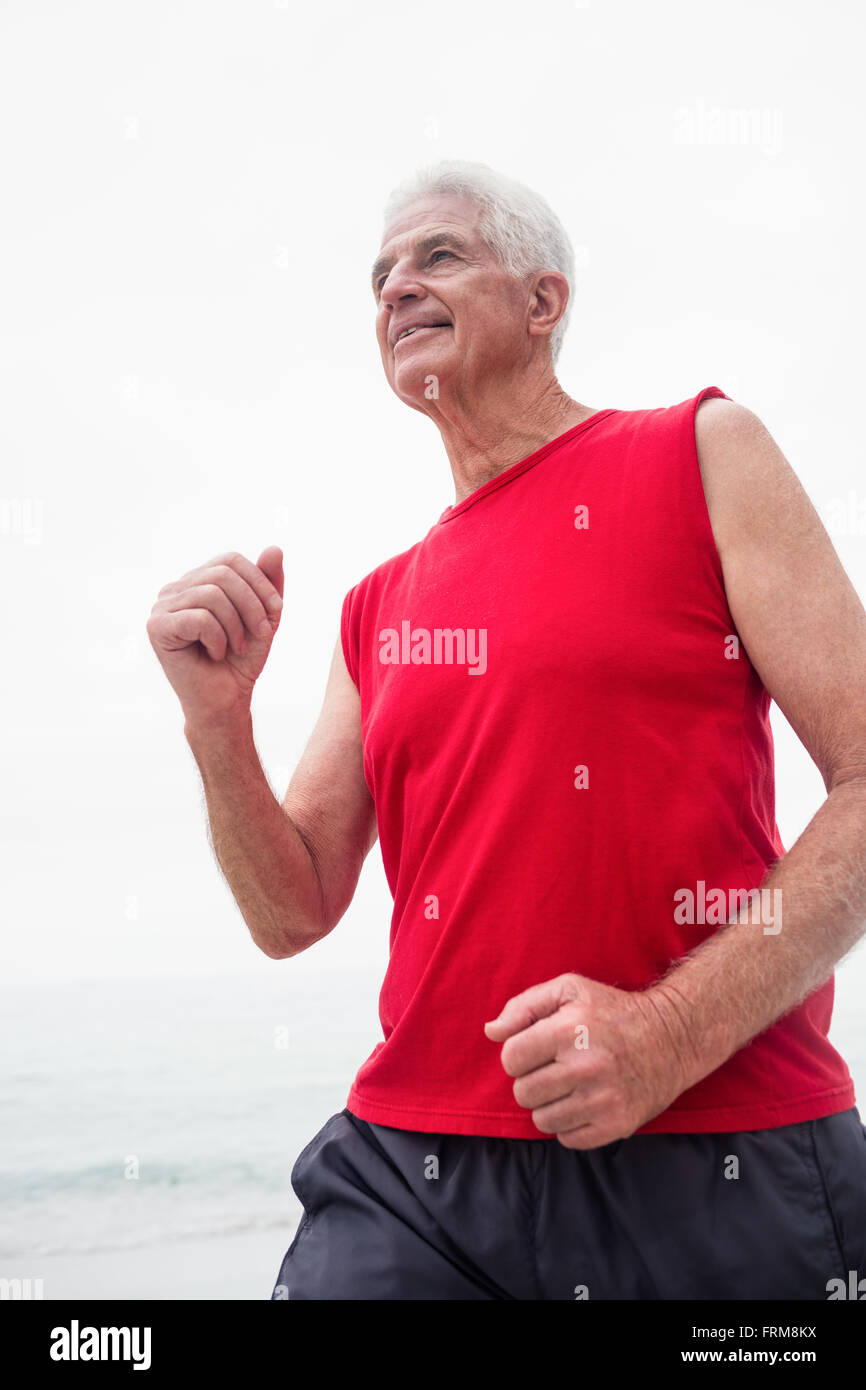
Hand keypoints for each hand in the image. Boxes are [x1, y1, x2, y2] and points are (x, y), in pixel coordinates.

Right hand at [146, 546, 283, 723]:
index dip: (259, 581)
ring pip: (211, 595)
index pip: (230, 559)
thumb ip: (269, 583)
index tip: (276, 612)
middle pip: (222, 574)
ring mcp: (162, 607)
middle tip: (261, 634)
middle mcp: (175, 589)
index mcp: (197, 581)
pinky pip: (199, 617)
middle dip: (251, 605)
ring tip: (236, 648)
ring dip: (236, 626)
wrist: (225, 700)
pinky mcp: (156, 628)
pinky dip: (217, 638)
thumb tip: (274, 547)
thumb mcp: (264, 616)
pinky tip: (215, 654)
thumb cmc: (241, 660)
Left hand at [484, 972, 694, 1148]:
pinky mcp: (617, 1125)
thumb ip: (524, 1006)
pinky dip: (569, 1125)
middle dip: (531, 1080)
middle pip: (523, 1093)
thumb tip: (491, 1032)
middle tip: (554, 1068)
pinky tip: (584, 1103)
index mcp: (570, 1030)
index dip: (517, 1054)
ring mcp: (603, 1100)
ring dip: (548, 1105)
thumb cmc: (613, 1012)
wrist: (672, 1038)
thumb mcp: (569, 990)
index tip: (536, 1049)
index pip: (511, 1058)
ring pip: (542, 1120)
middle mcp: (586, 1067)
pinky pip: (567, 1140)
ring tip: (568, 1086)